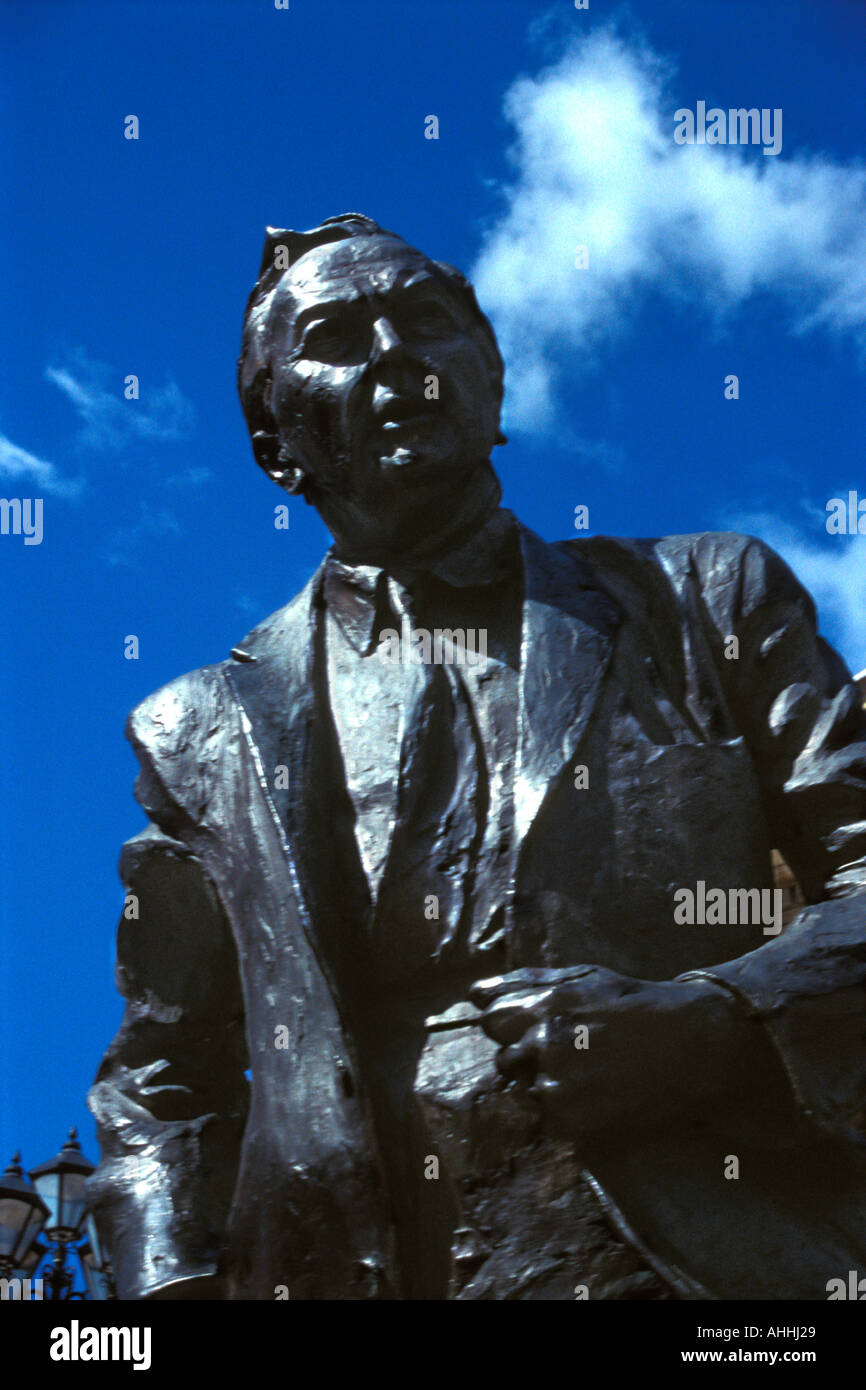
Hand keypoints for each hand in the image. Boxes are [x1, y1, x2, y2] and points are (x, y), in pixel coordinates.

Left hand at [470, 965, 738, 1140]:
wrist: (691, 1044)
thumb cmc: (636, 1004)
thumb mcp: (583, 978)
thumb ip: (526, 983)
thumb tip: (476, 993)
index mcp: (543, 1005)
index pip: (490, 1019)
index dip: (510, 1026)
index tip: (533, 1030)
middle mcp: (543, 1045)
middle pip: (504, 1060)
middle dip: (527, 1059)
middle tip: (570, 1055)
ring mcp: (556, 1086)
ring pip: (525, 1092)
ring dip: (546, 1087)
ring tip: (589, 1076)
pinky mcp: (571, 1121)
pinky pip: (547, 1121)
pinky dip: (564, 1114)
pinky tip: (597, 1096)